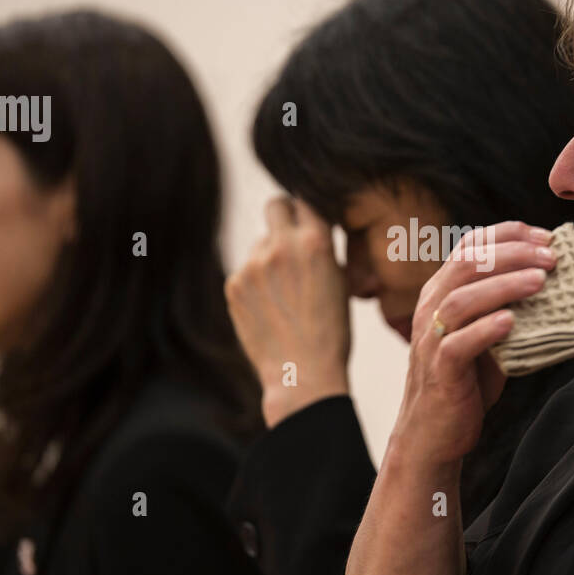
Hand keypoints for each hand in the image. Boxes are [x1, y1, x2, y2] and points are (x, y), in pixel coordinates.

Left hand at [225, 197, 350, 426]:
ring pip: (260, 243)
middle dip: (284, 216)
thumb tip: (309, 227)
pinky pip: (245, 269)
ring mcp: (253, 265)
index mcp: (315, 242)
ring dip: (270, 257)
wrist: (302, 374)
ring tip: (284, 294)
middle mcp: (281, 247)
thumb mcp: (340, 281)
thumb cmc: (330, 332)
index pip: (307, 199)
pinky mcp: (233, 284)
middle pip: (276, 206)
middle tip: (290, 239)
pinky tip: (269, 308)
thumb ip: (322, 248)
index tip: (310, 221)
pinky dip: (255, 282)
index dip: (309, 211)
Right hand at [386, 221, 556, 468]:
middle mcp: (431, 307)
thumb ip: (508, 306)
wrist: (433, 433)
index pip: (470, 245)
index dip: (508, 234)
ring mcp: (432, 339)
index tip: (546, 237)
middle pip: (467, 264)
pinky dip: (485, 329)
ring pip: (461, 300)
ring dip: (503, 286)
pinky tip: (511, 322)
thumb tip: (556, 284)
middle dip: (513, 254)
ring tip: (540, 281)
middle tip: (551, 258)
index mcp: (442, 291)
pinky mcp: (439, 371)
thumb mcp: (486, 333)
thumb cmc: (466, 379)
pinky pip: (457, 344)